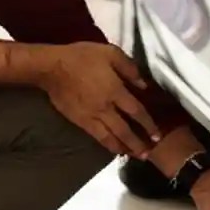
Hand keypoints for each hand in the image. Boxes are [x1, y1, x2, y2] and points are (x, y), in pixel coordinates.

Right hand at [36, 42, 161, 157]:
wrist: (52, 67)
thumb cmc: (82, 57)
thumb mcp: (110, 53)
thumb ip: (129, 68)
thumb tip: (144, 84)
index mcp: (115, 91)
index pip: (136, 112)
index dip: (148, 125)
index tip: (158, 135)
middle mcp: (105, 108)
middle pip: (125, 131)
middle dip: (138, 143)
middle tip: (149, 154)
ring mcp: (91, 117)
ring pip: (111, 138)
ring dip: (125, 148)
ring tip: (135, 156)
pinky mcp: (80, 122)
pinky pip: (97, 137)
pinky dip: (108, 145)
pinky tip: (114, 149)